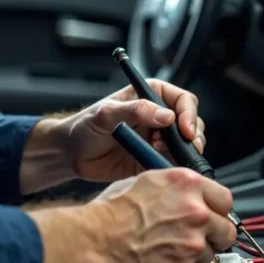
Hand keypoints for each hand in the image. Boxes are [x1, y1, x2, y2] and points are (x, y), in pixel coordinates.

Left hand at [57, 79, 206, 181]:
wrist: (71, 155)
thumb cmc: (84, 127)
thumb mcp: (106, 113)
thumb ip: (135, 110)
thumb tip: (166, 116)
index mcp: (150, 97)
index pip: (183, 101)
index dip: (189, 115)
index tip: (185, 130)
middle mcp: (159, 117)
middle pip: (192, 123)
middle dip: (191, 136)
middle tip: (180, 147)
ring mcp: (159, 140)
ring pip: (187, 145)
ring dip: (182, 152)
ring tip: (160, 153)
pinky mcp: (155, 159)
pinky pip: (174, 163)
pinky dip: (174, 166)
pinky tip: (159, 164)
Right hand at [90, 168, 235, 262]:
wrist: (93, 241)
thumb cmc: (112, 212)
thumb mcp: (148, 181)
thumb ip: (179, 189)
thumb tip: (193, 196)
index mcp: (189, 185)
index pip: (226, 200)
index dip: (218, 210)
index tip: (212, 216)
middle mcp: (196, 213)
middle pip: (227, 230)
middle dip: (214, 236)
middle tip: (195, 238)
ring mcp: (192, 243)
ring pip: (210, 254)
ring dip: (194, 255)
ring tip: (168, 250)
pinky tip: (159, 262)